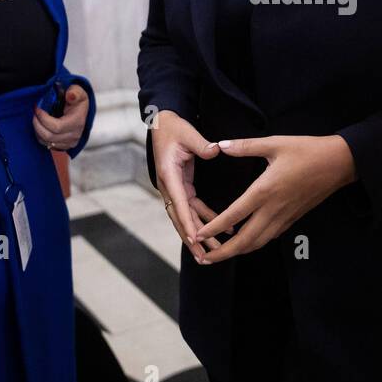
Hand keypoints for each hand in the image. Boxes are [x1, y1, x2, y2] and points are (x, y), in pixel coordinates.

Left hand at [33, 84, 88, 150]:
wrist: (80, 111)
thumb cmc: (77, 101)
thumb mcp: (78, 92)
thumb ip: (74, 92)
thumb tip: (70, 95)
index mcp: (77, 122)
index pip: (56, 127)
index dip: (43, 118)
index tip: (37, 108)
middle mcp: (74, 136)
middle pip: (49, 136)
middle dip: (37, 123)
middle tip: (34, 112)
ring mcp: (68, 143)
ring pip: (46, 141)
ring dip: (37, 129)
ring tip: (36, 118)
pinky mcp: (63, 146)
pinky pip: (46, 144)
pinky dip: (40, 135)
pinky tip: (40, 125)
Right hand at [150, 110, 222, 261]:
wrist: (162, 124)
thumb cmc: (173, 128)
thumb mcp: (187, 133)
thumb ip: (201, 144)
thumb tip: (215, 150)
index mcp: (169, 175)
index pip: (179, 203)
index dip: (187, 222)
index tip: (195, 239)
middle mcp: (169, 186)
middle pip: (180, 218)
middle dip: (192, 238)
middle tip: (203, 257)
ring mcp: (174, 188)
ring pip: (186, 217)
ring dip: (198, 234)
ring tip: (212, 252)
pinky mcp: (181, 186)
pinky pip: (193, 207)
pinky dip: (204, 218)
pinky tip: (219, 228)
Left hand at [194, 134, 355, 262]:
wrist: (339, 163)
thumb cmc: (307, 150)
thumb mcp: (275, 143)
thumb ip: (245, 146)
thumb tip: (220, 145)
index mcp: (264, 191)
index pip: (234, 215)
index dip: (214, 228)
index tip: (197, 235)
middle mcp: (273, 209)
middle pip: (245, 241)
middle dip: (223, 252)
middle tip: (205, 258)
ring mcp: (285, 217)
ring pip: (258, 243)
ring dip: (238, 252)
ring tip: (221, 255)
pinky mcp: (293, 218)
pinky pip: (270, 237)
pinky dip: (255, 243)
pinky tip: (247, 241)